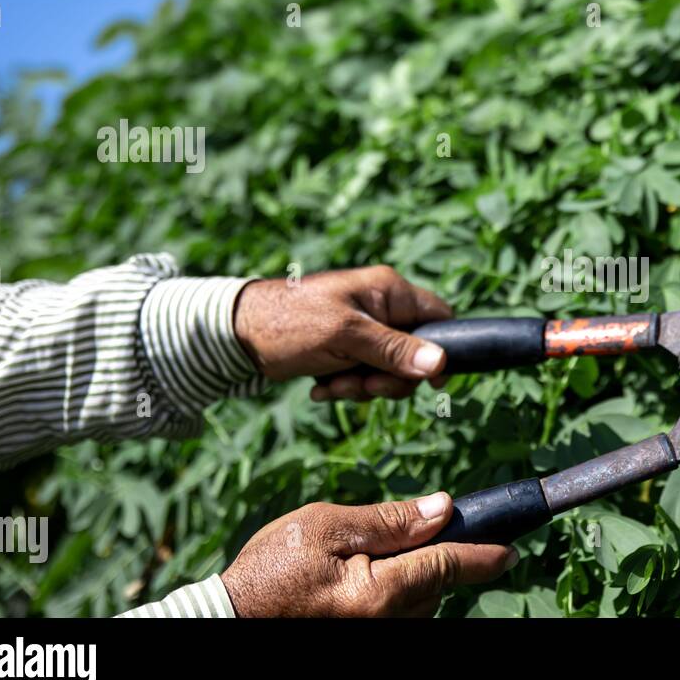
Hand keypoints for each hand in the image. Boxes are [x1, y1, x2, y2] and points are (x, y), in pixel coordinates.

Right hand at [220, 493, 516, 616]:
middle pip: (437, 586)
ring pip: (420, 603)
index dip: (482, 555)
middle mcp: (387, 624)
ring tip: (364, 559)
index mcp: (380, 593)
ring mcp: (378, 636)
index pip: (447, 566)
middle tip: (405, 531)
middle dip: (434, 556)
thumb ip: (388, 519)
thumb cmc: (271, 570)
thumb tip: (442, 508)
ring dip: (413, 578)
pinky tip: (361, 581)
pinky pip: (398, 617)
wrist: (231, 616)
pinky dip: (394, 595)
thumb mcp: (326, 526)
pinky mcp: (367, 638)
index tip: (511, 549)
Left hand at [233, 265, 453, 400]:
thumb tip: (440, 364)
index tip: (430, 381)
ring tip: (333, 386)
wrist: (237, 335)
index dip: (441, 350)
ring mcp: (364, 330)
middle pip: (415, 354)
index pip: (439, 317)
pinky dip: (346, 387)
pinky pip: (364, 375)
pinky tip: (321, 387)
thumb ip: (394, 350)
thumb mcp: (346, 337)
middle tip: (364, 387)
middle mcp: (381, 308)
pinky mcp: (346, 350)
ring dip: (363, 387)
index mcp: (388, 291)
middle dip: (389, 379)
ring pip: (388, 370)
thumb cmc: (291, 324)